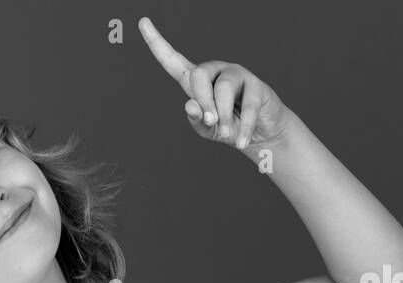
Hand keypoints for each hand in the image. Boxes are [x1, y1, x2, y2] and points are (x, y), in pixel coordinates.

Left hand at [138, 16, 290, 151]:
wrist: (260, 135)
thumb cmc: (229, 129)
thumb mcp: (207, 130)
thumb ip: (196, 121)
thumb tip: (190, 105)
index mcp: (196, 81)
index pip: (172, 60)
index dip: (157, 43)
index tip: (142, 22)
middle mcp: (214, 72)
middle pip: (199, 75)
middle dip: (203, 100)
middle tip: (210, 122)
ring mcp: (236, 75)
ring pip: (223, 87)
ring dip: (223, 114)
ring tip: (226, 133)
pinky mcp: (256, 84)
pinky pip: (247, 104)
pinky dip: (242, 126)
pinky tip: (241, 141)